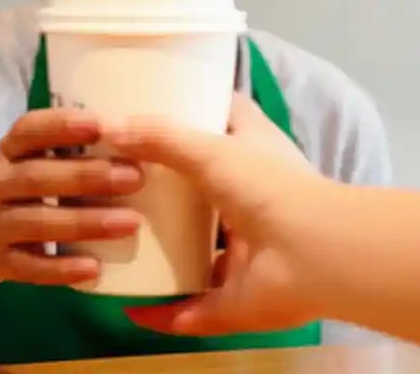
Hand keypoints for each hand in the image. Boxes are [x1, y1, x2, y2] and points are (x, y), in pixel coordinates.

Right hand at [0, 109, 144, 284]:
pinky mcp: (2, 263)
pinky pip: (29, 267)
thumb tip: (142, 134)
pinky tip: (95, 268)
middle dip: (86, 177)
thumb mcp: (57, 159)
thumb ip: (89, 147)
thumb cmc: (47, 186)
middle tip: (135, 178)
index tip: (100, 126)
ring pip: (35, 222)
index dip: (61, 126)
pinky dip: (62, 268)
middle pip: (35, 177)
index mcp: (13, 148)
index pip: (29, 129)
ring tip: (130, 223)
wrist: (0, 234)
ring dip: (84, 222)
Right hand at [103, 94, 334, 334]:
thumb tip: (105, 125)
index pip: (227, 119)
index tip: (154, 107)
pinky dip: (163, 312)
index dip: (196, 110)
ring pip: (198, 250)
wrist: (313, 256)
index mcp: (255, 153)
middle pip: (204, 187)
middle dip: (167, 187)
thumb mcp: (211, 148)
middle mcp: (252, 199)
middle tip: (117, 181)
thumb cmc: (269, 187)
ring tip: (116, 242)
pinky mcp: (236, 297)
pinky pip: (191, 308)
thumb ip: (161, 137)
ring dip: (163, 250)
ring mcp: (246, 251)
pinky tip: (129, 306)